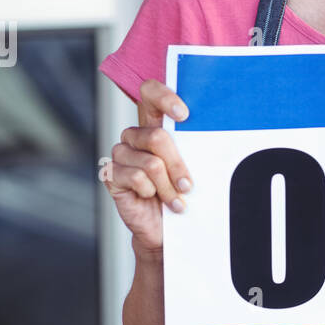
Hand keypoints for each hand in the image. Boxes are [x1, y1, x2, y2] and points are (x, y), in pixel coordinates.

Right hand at [104, 79, 192, 254]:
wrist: (165, 230)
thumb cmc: (180, 193)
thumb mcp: (191, 166)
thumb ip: (192, 145)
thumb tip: (213, 128)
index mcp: (153, 125)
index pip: (149, 93)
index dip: (164, 97)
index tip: (184, 115)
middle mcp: (134, 136)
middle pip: (156, 136)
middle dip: (177, 165)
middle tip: (188, 186)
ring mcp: (120, 155)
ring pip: (150, 163)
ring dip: (167, 186)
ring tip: (175, 199)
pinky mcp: (111, 175)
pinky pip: (135, 178)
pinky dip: (151, 192)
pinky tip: (153, 199)